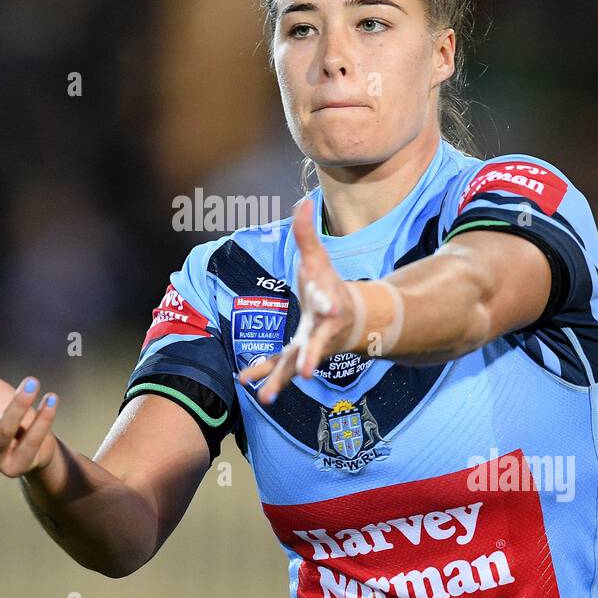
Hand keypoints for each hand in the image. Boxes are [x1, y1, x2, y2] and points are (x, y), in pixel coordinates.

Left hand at [237, 198, 354, 403]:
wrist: (353, 319)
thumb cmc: (331, 286)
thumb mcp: (319, 260)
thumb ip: (306, 234)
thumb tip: (302, 200)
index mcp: (330, 302)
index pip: (330, 302)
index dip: (331, 303)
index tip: (333, 307)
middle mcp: (323, 330)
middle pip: (317, 345)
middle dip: (311, 356)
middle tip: (306, 372)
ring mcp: (312, 347)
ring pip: (296, 365)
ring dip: (281, 380)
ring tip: (266, 397)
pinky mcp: (299, 356)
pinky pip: (281, 366)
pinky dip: (264, 374)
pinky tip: (245, 382)